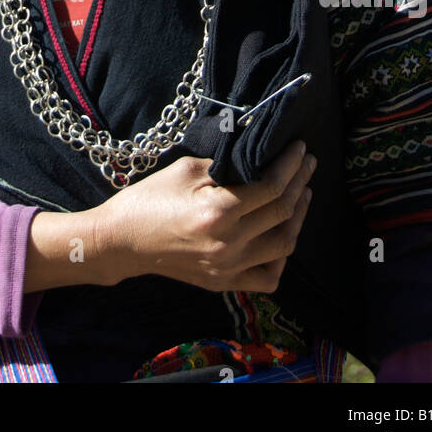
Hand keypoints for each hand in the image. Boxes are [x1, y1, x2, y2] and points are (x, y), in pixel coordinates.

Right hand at [93, 139, 315, 291]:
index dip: (291, 165)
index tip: (300, 149)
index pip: (271, 187)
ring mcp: (228, 267)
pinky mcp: (224, 282)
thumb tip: (256, 157)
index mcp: (219, 211)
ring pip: (284, 245)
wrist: (124, 241)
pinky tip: (282, 236)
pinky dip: (282, 258)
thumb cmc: (150, 199)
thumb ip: (225, 165)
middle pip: (283, 212)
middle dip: (300, 183)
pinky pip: (268, 278)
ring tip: (301, 194)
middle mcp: (229, 243)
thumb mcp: (186, 170)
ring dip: (298, 217)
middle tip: (308, 164)